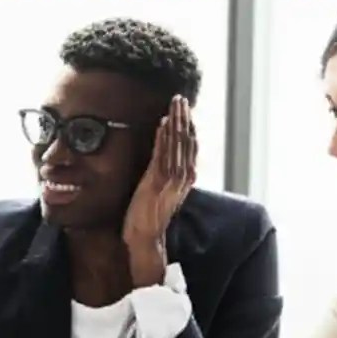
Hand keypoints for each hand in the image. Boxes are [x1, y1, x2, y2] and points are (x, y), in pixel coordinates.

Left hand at [122, 95, 196, 287]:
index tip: (186, 110)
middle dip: (184, 118)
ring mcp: (171, 179)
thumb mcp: (163, 194)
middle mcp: (183, 177)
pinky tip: (163, 123)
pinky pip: (162, 153)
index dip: (189, 127)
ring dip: (176, 121)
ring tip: (174, 104)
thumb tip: (166, 165)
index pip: (190, 147)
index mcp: (186, 179)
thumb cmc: (149, 219)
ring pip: (177, 143)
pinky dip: (164, 137)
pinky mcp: (156, 181)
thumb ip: (168, 179)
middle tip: (181, 99)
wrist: (145, 238)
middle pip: (187, 140)